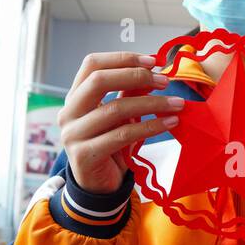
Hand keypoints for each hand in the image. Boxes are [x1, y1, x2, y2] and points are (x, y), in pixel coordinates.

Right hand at [59, 52, 184, 193]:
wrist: (98, 186)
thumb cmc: (109, 146)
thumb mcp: (120, 116)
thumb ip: (129, 93)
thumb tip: (153, 70)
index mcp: (74, 97)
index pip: (92, 64)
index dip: (122, 58)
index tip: (153, 61)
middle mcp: (68, 112)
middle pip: (98, 81)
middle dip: (136, 76)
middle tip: (165, 82)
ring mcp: (73, 134)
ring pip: (115, 109)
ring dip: (151, 104)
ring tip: (177, 105)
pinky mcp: (85, 155)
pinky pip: (123, 135)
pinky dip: (150, 127)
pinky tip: (169, 124)